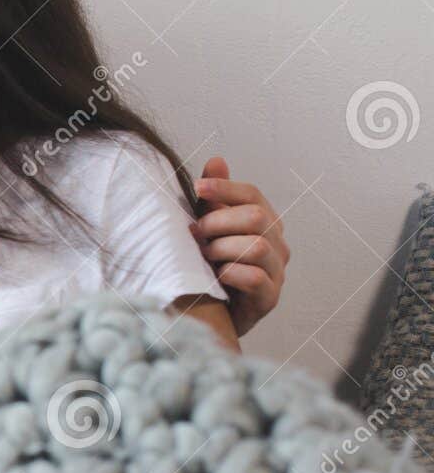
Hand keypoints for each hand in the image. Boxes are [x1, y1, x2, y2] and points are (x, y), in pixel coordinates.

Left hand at [190, 156, 288, 336]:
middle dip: (219, 222)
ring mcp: (276, 271)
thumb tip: (217, 160)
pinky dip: (231, 273)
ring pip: (257, 246)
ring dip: (222, 248)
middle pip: (257, 217)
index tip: (197, 186)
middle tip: (195, 233)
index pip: (252, 195)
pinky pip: (256, 278)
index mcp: (264, 222)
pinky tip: (216, 275)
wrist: (211, 312)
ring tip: (204, 256)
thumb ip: (213, 198)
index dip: (225, 187)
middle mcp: (277, 244)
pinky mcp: (269, 298)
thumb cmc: (210, 265)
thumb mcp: (208, 229)